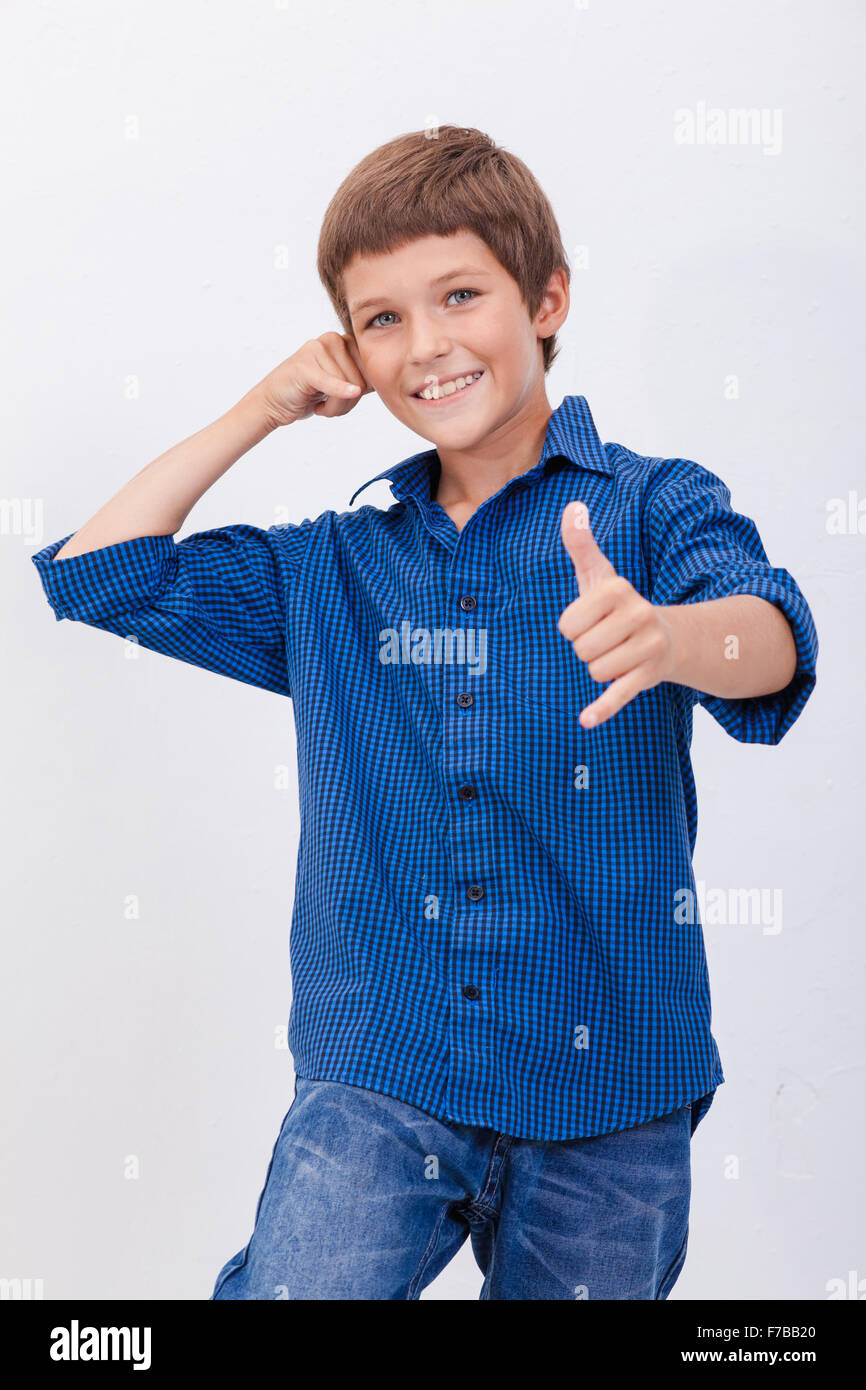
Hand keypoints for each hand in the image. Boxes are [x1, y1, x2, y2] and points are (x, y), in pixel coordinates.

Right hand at [252, 332, 373, 427]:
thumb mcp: (341, 384)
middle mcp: (332, 340)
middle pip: (360, 380)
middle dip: (348, 403)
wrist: (273, 402)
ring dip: (335, 408)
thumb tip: (388, 381)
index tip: (348, 399)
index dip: (365, 391)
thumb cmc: (309, 393)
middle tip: (330, 406)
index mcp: (344, 342)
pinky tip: (327, 406)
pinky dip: (338, 394)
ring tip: (320, 405)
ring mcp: (317, 349)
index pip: (371, 369)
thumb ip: (363, 379)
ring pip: (347, 387)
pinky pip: (331, 384)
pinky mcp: (305, 366)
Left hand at [557, 501, 676, 727]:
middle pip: (581, 649)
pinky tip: (586, 719)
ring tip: (618, 655)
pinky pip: (619, 694)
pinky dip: (603, 708)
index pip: (568, 624)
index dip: (573, 628)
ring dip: (600, 669)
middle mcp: (637, 614)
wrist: (668, 638)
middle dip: (588, 650)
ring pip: (595, 671)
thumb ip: (581, 544)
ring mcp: (646, 646)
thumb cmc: (619, 606)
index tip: (592, 622)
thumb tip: (572, 507)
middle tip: (607, 640)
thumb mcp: (599, 575)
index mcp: (618, 589)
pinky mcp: (648, 675)